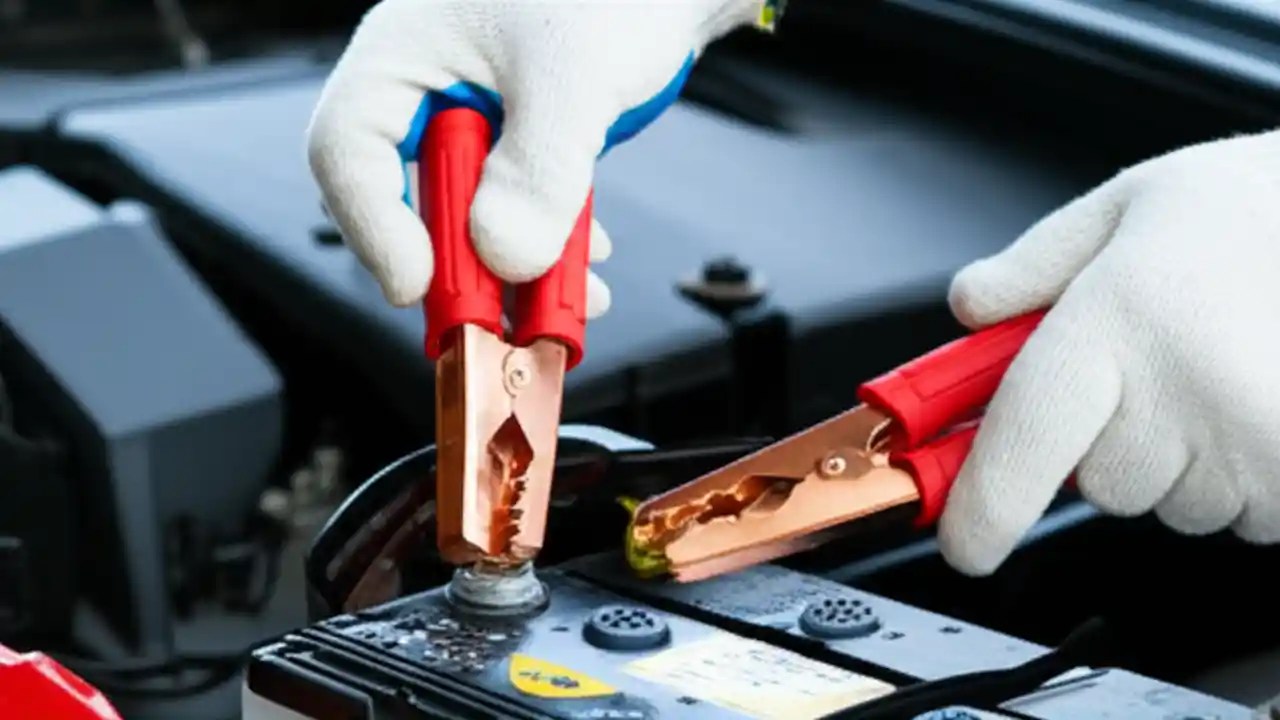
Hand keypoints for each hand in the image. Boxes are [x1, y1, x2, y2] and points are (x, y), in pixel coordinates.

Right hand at [307, 0, 768, 313]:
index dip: (374, 229)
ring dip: (513, 270)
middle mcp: (428, 89)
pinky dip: (546, 245)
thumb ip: (540, 168)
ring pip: (468, 216)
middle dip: (460, 266)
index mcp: (406, 51)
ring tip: (566, 298)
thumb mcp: (575, 76)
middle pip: (408, 199)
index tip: (419, 288)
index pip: (348, 150)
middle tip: (499, 319)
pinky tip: (585, 261)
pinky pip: (514, 208)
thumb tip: (505, 258)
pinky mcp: (517, 141)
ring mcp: (474, 119)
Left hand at [937, 129, 1279, 574]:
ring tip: (1221, 375)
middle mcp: (1185, 388)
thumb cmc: (1250, 211)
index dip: (984, 506)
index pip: (1027, 436)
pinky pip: (1237, 516)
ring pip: (1167, 501)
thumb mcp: (1128, 206)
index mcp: (1122, 316)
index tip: (965, 545)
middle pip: (1097, 481)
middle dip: (1107, 441)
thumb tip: (969, 306)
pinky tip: (1256, 405)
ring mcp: (1254, 444)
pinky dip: (1237, 478)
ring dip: (1177, 461)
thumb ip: (1034, 266)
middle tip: (1160, 368)